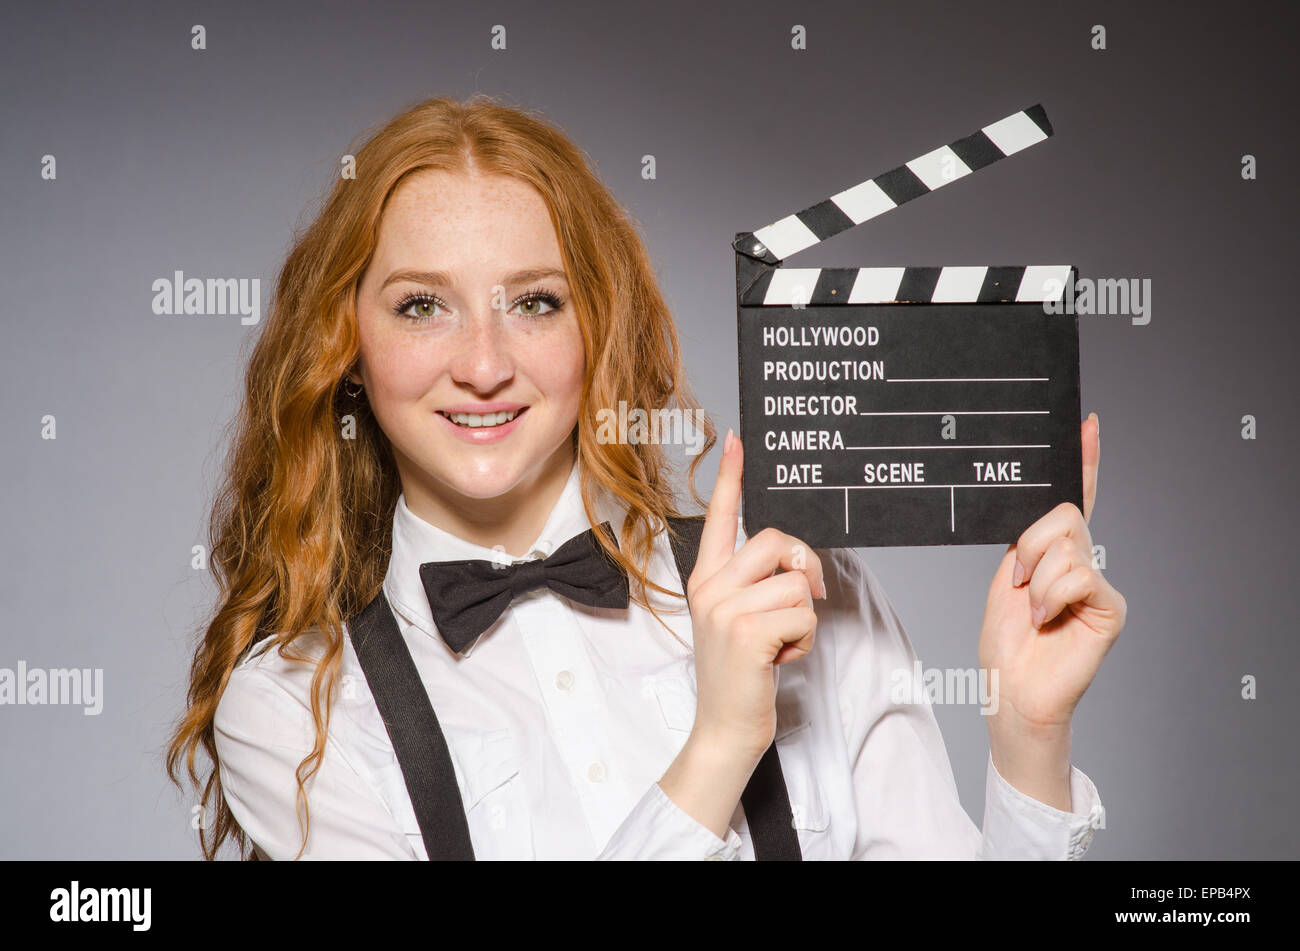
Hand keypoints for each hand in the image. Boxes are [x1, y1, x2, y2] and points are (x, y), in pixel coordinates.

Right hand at [686, 428, 825, 762]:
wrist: (725, 727)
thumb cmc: (740, 674)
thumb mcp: (740, 619)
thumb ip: (758, 584)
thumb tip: (800, 564)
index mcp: (705, 579)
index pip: (718, 517)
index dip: (730, 478)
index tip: (737, 441)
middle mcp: (710, 587)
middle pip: (777, 541)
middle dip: (805, 569)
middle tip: (806, 601)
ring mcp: (724, 607)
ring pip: (797, 584)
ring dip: (804, 620)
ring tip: (779, 645)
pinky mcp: (746, 631)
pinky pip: (803, 615)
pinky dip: (804, 642)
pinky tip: (779, 660)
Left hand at [977, 413, 1126, 804]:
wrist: (1012, 690)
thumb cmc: (1007, 642)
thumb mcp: (1007, 578)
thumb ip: (1028, 542)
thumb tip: (1047, 513)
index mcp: (1053, 552)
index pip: (1074, 498)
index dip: (1083, 461)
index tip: (1086, 423)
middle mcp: (1082, 562)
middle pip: (1064, 514)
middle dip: (1031, 544)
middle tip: (1019, 582)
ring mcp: (1099, 584)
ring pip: (1067, 545)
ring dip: (1036, 578)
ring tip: (1034, 609)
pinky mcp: (1111, 607)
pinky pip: (1080, 574)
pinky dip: (1052, 594)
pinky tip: (1048, 618)